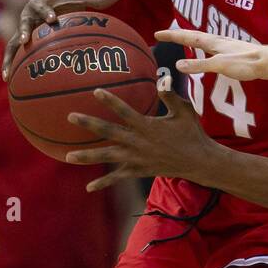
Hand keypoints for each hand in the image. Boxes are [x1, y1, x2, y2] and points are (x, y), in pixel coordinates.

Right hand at [1, 0, 122, 79]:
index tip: (51, 19)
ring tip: (9, 71)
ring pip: (13, 41)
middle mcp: (29, 14)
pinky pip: (13, 52)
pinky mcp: (23, 38)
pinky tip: (8, 80)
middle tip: (28, 40)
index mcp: (41, 1)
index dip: (45, 11)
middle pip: (24, 22)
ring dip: (10, 55)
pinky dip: (10, 65)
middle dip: (26, 30)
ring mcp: (24, 27)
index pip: (41, 5)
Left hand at [64, 84, 215, 191]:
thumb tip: (161, 80)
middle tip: (71, 117)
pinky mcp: (139, 170)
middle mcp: (138, 142)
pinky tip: (89, 187)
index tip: (96, 92)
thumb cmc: (192, 133)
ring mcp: (137, 158)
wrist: (198, 161)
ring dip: (88, 156)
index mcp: (148, 126)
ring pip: (108, 156)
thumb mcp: (184, 111)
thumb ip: (170, 97)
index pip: (125, 111)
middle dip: (89, 124)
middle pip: (109, 132)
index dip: (110, 101)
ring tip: (69, 156)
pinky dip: (104, 182)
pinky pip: (118, 177)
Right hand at [156, 27, 267, 79]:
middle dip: (179, 35)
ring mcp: (227, 45)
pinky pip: (213, 48)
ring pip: (204, 40)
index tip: (157, 34)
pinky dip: (205, 48)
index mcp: (213, 42)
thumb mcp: (219, 65)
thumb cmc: (245, 63)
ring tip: (185, 40)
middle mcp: (219, 41)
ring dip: (192, 39)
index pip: (187, 36)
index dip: (172, 36)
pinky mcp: (235, 52)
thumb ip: (199, 65)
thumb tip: (178, 65)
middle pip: (194, 36)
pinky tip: (211, 52)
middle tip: (165, 35)